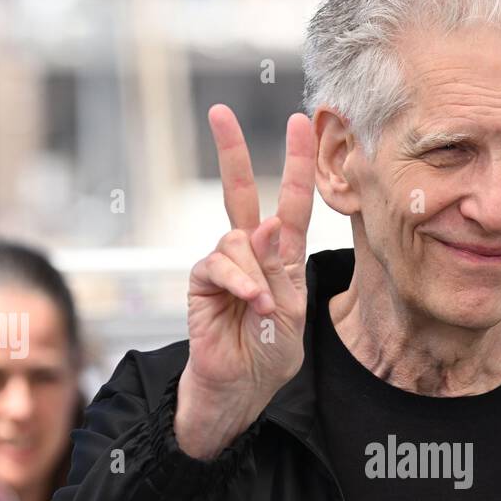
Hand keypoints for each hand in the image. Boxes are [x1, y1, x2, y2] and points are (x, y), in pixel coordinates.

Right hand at [180, 105, 314, 439]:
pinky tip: (251, 303)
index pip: (289, 204)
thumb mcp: (291, 313)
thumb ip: (280, 271)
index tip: (298, 124)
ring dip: (256, 274)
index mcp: (280, 257)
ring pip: (237, 240)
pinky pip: (219, 265)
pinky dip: (240, 283)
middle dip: (231, 151)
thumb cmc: (268, 354)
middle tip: (220, 113)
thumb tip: (263, 226)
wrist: (240, 388)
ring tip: (263, 309)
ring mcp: (223, 265)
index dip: (295, 165)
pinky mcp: (201, 282)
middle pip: (238, 193)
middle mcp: (249, 253)